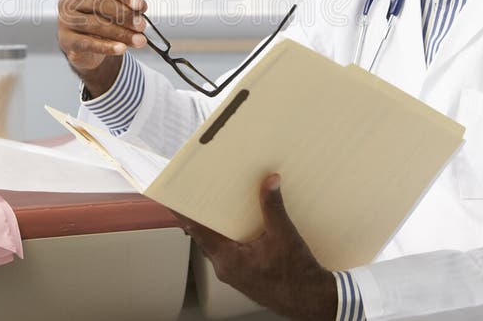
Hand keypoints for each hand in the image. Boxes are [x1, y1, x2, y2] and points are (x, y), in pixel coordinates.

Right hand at [57, 0, 147, 95]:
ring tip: (137, 39)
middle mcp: (69, 0)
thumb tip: (140, 11)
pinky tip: (121, 48)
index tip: (140, 5)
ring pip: (95, 24)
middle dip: (124, 14)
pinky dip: (107, 46)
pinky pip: (88, 43)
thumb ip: (123, 6)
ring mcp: (65, 20)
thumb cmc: (94, 20)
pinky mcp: (66, 40)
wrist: (82, 46)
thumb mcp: (107, 9)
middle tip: (140, 24)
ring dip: (121, 33)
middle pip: (99, 2)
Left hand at [177, 174, 337, 320]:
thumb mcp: (284, 236)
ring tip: (216, 203)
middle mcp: (226, 268)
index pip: (197, 232)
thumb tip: (269, 181)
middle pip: (205, 236)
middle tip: (195, 192)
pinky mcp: (244, 274)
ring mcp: (234, 273)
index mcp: (228, 260)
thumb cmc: (296, 275)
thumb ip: (273, 207)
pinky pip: (229, 250)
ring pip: (217, 244)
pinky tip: (240, 224)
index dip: (184, 214)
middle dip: (201, 215)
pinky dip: (229, 236)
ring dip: (217, 225)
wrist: (311, 301)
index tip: (172, 199)